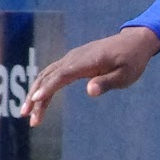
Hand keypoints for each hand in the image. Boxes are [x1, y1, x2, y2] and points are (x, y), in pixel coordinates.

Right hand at [20, 26, 159, 126]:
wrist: (133, 42)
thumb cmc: (132, 61)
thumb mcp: (125, 75)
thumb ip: (106, 82)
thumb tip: (89, 91)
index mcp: (86, 61)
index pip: (62, 75)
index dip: (48, 87)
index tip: (36, 99)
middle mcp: (74, 58)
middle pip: (49, 77)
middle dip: (36, 97)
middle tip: (28, 117)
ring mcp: (71, 59)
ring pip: (47, 75)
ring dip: (35, 93)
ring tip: (27, 113)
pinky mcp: (72, 62)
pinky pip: (53, 74)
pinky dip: (43, 87)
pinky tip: (38, 100)